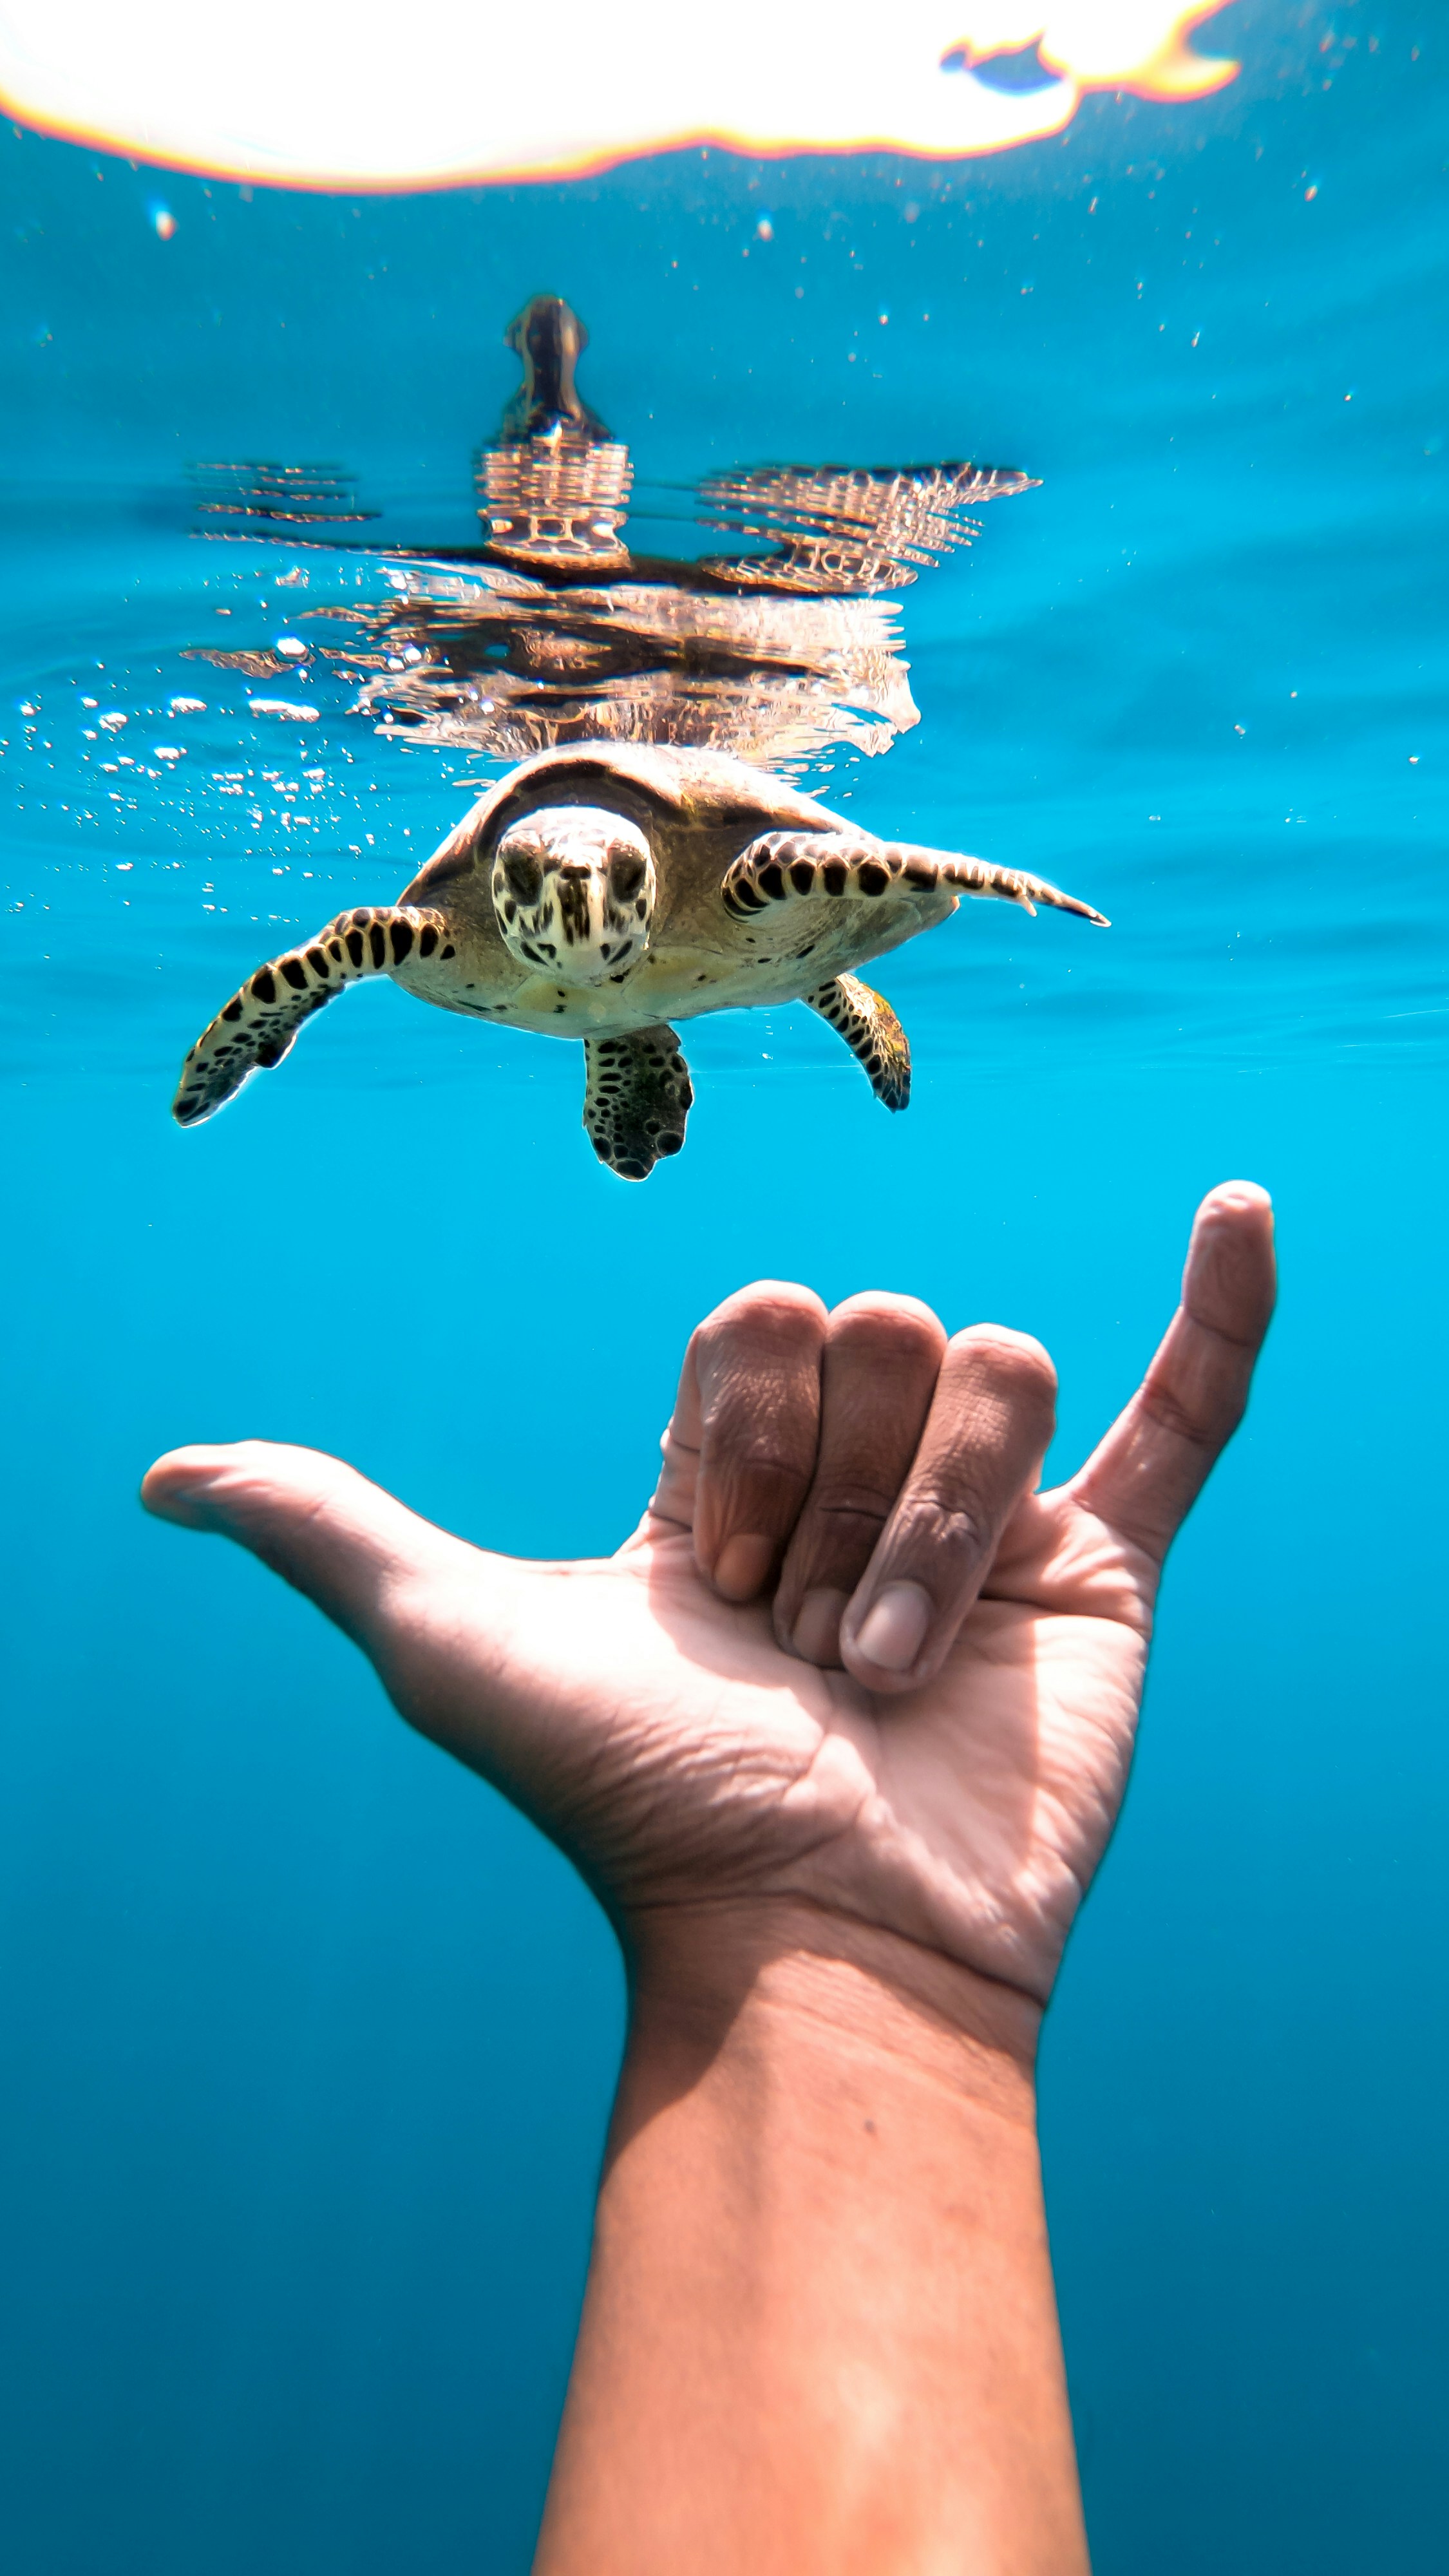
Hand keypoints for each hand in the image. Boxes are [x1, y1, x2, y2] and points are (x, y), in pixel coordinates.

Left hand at [142, 1183, 1273, 2012]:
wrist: (815, 1939)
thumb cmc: (637, 1795)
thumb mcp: (457, 1640)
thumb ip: (328, 1533)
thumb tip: (159, 1475)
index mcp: (729, 1475)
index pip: (752, 1316)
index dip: (730, 1424)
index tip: (700, 1568)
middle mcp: (858, 1479)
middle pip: (873, 1327)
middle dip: (833, 1478)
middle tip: (801, 1630)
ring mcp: (986, 1517)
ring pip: (986, 1365)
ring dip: (932, 1520)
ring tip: (892, 1662)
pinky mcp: (1108, 1570)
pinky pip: (1183, 1408)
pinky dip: (1225, 1309)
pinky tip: (1241, 1209)